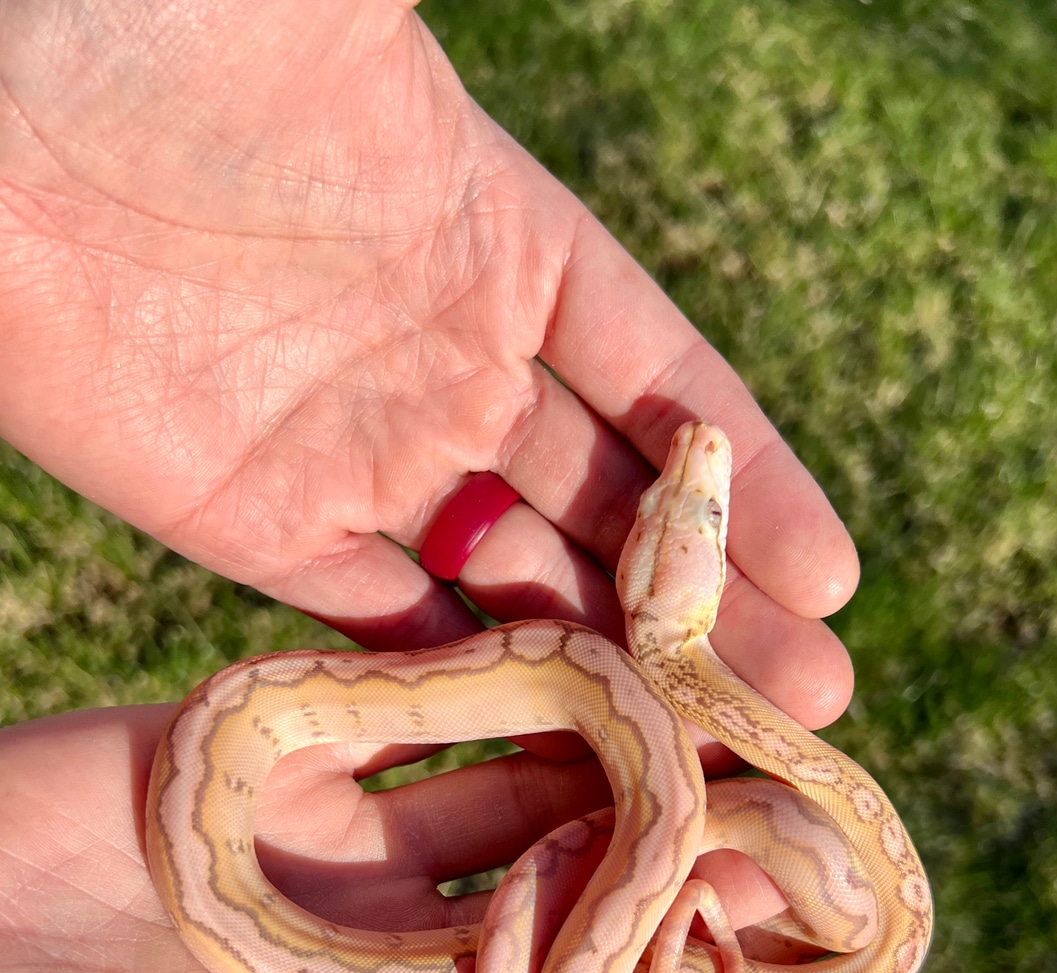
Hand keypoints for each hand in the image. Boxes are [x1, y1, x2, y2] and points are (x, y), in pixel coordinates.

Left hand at [0, 0, 855, 726]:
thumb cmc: (163, 36)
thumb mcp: (350, 21)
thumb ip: (478, 83)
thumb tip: (622, 59)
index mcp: (502, 244)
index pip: (665, 384)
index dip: (753, 481)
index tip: (833, 580)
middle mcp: (447, 362)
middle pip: (613, 507)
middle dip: (712, 606)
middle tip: (810, 706)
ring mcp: (356, 453)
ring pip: (518, 579)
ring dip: (615, 666)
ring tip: (711, 754)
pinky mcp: (256, 527)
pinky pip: (382, 621)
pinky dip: (461, 680)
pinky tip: (541, 743)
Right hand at [0, 707, 834, 972]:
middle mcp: (354, 971)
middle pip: (564, 931)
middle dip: (685, 903)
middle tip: (819, 872)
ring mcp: (301, 859)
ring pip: (501, 806)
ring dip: (619, 778)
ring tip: (745, 747)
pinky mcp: (235, 757)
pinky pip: (389, 712)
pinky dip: (489, 685)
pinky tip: (596, 655)